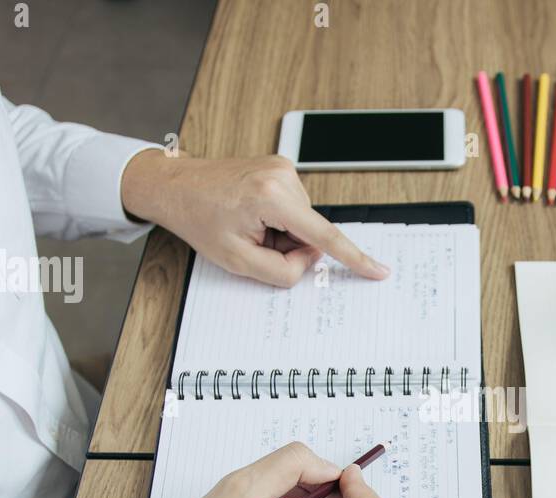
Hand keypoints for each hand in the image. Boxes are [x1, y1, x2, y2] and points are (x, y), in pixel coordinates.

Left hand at [120, 151, 389, 286]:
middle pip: (310, 232)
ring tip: (248, 225)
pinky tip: (252, 215)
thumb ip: (280, 271)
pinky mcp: (281, 168)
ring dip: (281, 233)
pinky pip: (293, 208)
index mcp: (272, 197)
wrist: (177, 186)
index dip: (354, 258)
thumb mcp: (237, 260)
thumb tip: (307, 262)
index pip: (324, 236)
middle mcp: (283, 175)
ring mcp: (283, 168)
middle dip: (288, 246)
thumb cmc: (199, 218)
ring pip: (302, 222)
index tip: (377, 270)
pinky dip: (278, 220)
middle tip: (252, 242)